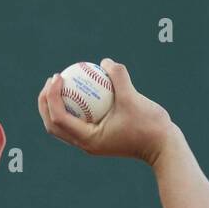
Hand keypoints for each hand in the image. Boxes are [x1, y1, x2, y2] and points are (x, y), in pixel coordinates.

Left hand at [37, 58, 178, 165]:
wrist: (162, 147)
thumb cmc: (150, 125)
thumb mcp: (134, 97)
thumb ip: (119, 77)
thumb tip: (104, 61)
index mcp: (88, 140)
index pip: (58, 118)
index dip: (51, 96)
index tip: (57, 76)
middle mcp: (85, 145)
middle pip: (53, 125)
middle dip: (46, 102)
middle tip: (52, 79)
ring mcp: (90, 143)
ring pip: (63, 125)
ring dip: (56, 105)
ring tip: (60, 82)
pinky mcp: (97, 138)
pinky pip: (78, 121)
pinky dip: (74, 106)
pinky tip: (80, 87)